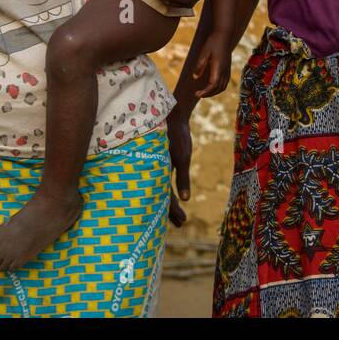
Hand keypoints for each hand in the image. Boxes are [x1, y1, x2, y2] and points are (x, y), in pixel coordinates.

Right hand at [166, 112, 191, 226]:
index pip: (164, 196)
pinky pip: (161, 180)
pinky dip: (167, 190)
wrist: (171, 115)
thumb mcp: (183, 157)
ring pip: (160, 190)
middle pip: (160, 196)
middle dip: (170, 211)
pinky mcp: (159, 161)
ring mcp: (155, 166)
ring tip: (179, 217)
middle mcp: (153, 170)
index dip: (173, 211)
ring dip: (170, 203)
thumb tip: (185, 199)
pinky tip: (176, 197)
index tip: (182, 221)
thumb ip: (182, 178)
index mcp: (157, 171)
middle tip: (181, 224)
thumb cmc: (177, 135)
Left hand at [192, 32, 231, 97]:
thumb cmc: (213, 42)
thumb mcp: (204, 52)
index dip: (205, 92)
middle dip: (208, 94)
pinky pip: (225, 82)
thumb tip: (195, 77)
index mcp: (219, 67)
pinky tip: (212, 86)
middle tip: (198, 94)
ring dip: (214, 92)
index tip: (196, 94)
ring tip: (204, 92)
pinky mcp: (228, 68)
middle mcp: (225, 70)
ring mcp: (228, 70)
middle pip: (218, 88)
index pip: (213, 85)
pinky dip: (218, 88)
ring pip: (223, 87)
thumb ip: (200, 65)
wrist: (225, 34)